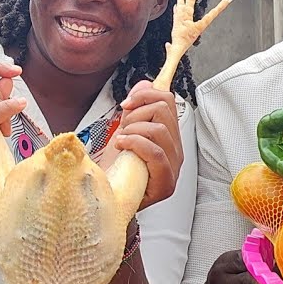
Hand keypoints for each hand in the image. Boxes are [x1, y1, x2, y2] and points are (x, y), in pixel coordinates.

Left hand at [97, 80, 183, 211]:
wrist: (107, 199)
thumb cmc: (114, 170)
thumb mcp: (123, 132)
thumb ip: (135, 110)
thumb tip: (144, 84)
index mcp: (169, 136)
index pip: (169, 101)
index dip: (146, 94)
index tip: (126, 103)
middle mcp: (175, 150)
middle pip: (165, 110)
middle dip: (137, 112)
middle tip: (122, 128)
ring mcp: (173, 167)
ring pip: (160, 129)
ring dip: (134, 129)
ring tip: (122, 141)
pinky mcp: (166, 183)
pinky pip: (156, 152)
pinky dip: (136, 143)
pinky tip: (122, 146)